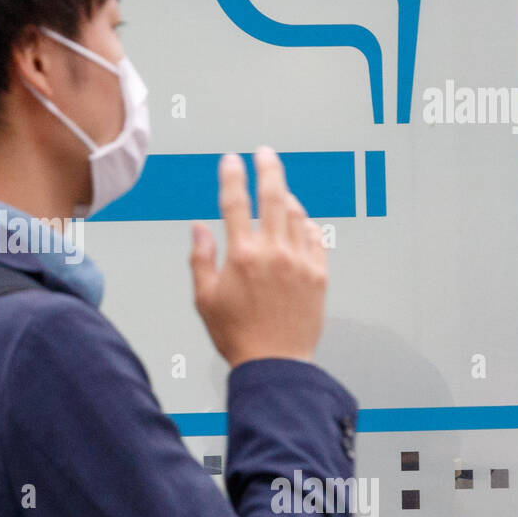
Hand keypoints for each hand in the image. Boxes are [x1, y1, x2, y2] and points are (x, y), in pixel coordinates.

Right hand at [189, 147, 327, 367]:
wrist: (275, 363)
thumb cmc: (236, 334)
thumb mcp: (204, 298)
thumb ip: (201, 258)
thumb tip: (198, 227)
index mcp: (241, 255)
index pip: (234, 203)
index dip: (232, 176)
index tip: (231, 160)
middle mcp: (273, 252)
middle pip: (272, 195)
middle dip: (268, 168)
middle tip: (265, 153)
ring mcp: (299, 261)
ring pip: (295, 214)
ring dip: (286, 197)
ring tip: (279, 192)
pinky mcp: (319, 274)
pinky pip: (315, 237)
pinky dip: (306, 225)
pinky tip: (300, 224)